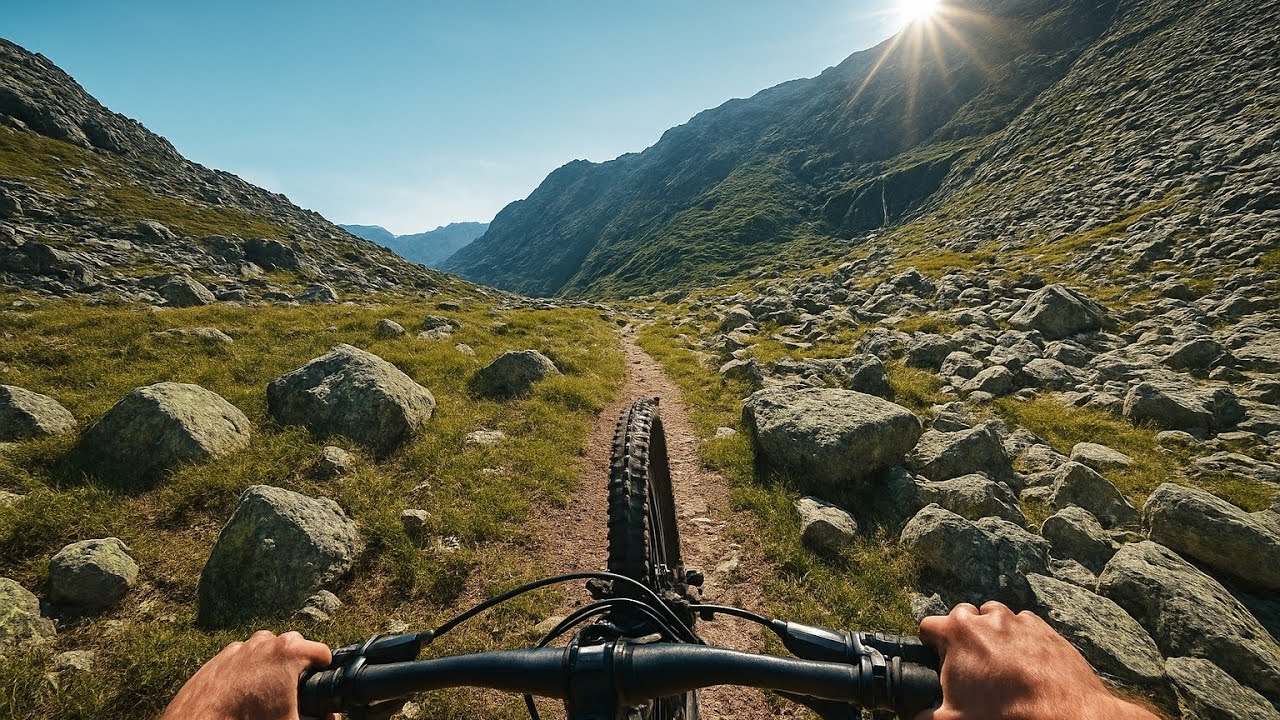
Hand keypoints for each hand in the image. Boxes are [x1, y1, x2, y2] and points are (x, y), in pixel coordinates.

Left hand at [159, 630, 331, 719]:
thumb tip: (334, 718)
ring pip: (268, 649)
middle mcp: (267, 642)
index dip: (327, 669)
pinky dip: (249, 669)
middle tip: (296, 689)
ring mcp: (242, 647)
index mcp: (290, 652)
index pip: (323, 652)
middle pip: (296, 645)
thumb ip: (321, 719)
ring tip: (269, 691)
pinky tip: (246, 692)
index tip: (322, 681)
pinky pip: (244, 657)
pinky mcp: (222, 656)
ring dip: (273, 664)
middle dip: (299, 664)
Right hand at [915, 601, 1160, 719]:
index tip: (935, 661)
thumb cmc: (1006, 716)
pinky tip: (1025, 667)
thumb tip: (909, 718)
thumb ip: (921, 716)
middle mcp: (987, 617)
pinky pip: (1024, 627)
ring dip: (992, 635)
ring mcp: (1019, 620)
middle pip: (963, 617)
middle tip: (970, 669)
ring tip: (999, 666)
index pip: (928, 626)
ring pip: (995, 618)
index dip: (928, 645)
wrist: (1068, 716)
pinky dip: (1020, 641)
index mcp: (958, 633)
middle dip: (962, 637)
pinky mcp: (1045, 628)